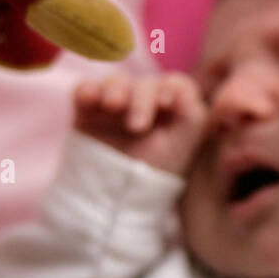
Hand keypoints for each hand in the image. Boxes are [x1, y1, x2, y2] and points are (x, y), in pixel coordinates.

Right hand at [73, 72, 208, 175]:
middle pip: (145, 84)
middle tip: (137, 126)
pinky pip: (85, 90)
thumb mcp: (185, 143)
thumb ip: (193, 114)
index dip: (170, 89)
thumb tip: (180, 89)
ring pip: (116, 82)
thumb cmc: (158, 168)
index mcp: (170, 105)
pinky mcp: (88, 109)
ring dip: (116, 89)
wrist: (120, 195)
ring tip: (113, 105)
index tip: (165, 104)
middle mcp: (144, 99)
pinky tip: (90, 99)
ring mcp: (116, 103)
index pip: (174, 85)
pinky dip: (88, 90)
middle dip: (142, 99)